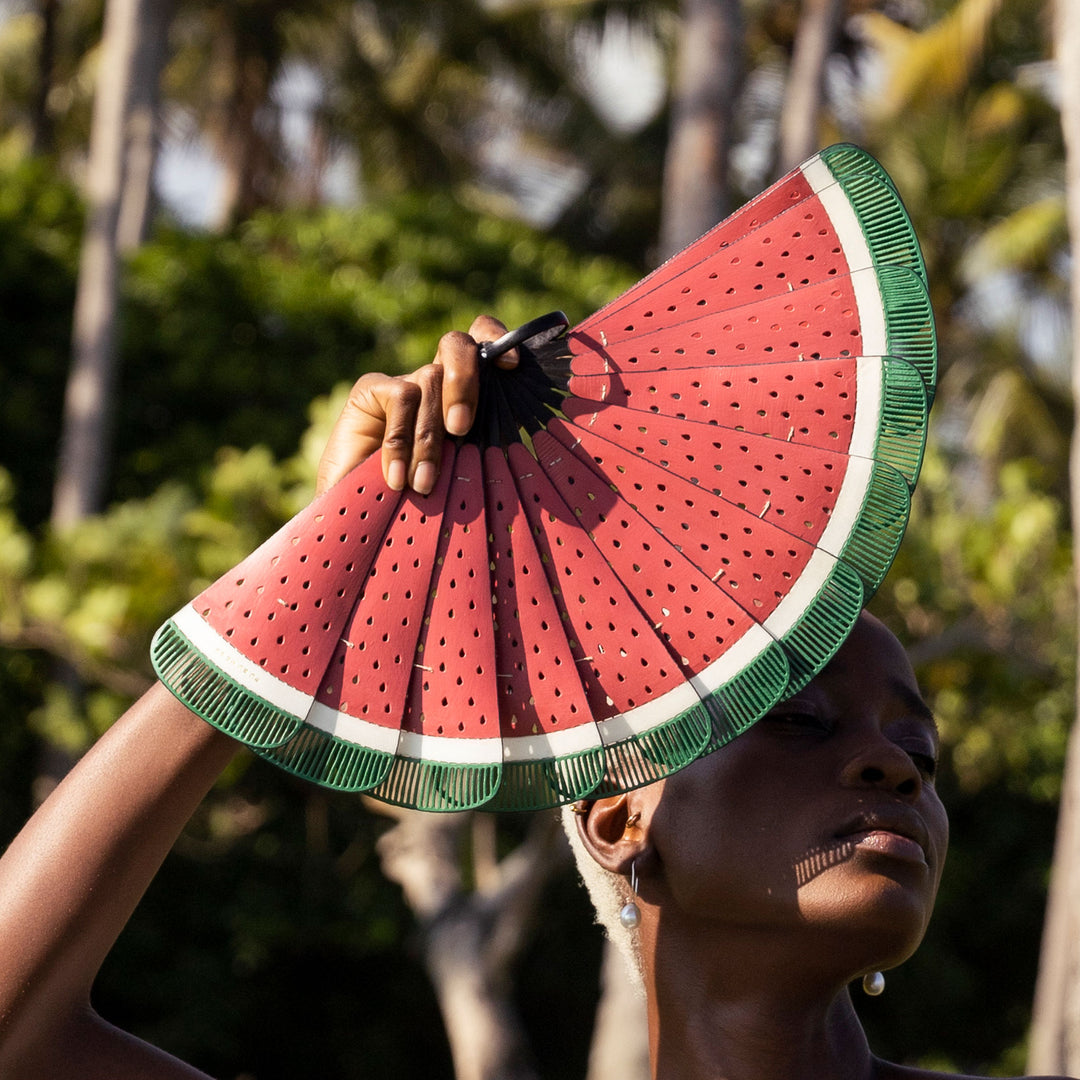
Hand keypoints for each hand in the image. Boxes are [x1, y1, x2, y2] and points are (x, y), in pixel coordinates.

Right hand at [316, 315, 517, 497]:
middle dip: (465, 381)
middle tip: (461, 428)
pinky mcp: (372, 389)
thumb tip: (510, 434)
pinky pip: (400, 396)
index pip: (486, 348)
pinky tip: (396, 477)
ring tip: (423, 483)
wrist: (361, 519)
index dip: (499, 341)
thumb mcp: (459, 474)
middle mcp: (437, 385)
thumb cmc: (418, 502)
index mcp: (466, 398)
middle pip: (458, 346)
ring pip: (430, 378)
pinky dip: (400, 440)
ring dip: (428, 436)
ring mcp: (404, 384)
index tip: (512, 365)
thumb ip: (481, 447)